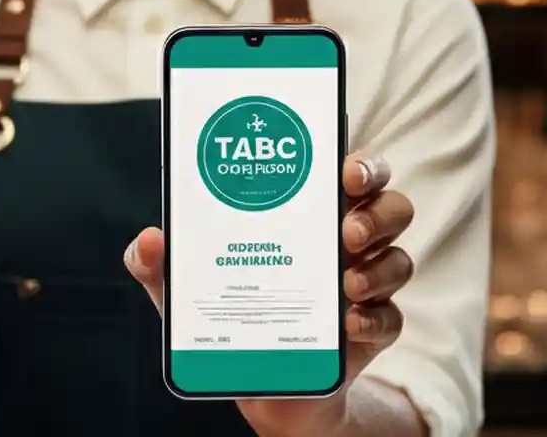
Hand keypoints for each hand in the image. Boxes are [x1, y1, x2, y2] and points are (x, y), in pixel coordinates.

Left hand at [125, 152, 414, 436]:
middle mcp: (347, 241)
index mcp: (311, 212)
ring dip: (379, 267)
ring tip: (345, 282)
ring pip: (399, 260)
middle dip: (377, 211)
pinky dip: (375, 320)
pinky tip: (349, 324)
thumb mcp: (184, 285)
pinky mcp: (371, 331)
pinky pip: (391, 320)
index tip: (344, 170)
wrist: (254, 380)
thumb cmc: (226, 308)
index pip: (352, 172)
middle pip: (391, 207)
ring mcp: (364, 284)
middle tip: (345, 229)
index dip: (361, 164)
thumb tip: (147, 241)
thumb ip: (158, 262)